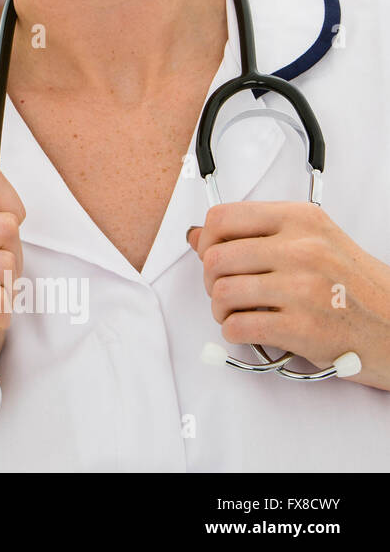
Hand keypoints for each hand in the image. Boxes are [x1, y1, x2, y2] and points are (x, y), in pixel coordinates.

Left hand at [187, 201, 389, 390]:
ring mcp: (303, 288)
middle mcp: (302, 249)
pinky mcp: (303, 328)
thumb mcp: (313, 241)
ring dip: (221, 309)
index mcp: (301, 219)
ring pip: (222, 293)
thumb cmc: (354, 286)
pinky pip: (238, 327)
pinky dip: (233, 333)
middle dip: (211, 280)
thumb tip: (196, 236)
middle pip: (215, 259)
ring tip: (239, 312)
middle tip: (227, 290)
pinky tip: (249, 330)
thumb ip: (257, 235)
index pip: (222, 218)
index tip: (214, 255)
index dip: (208, 240)